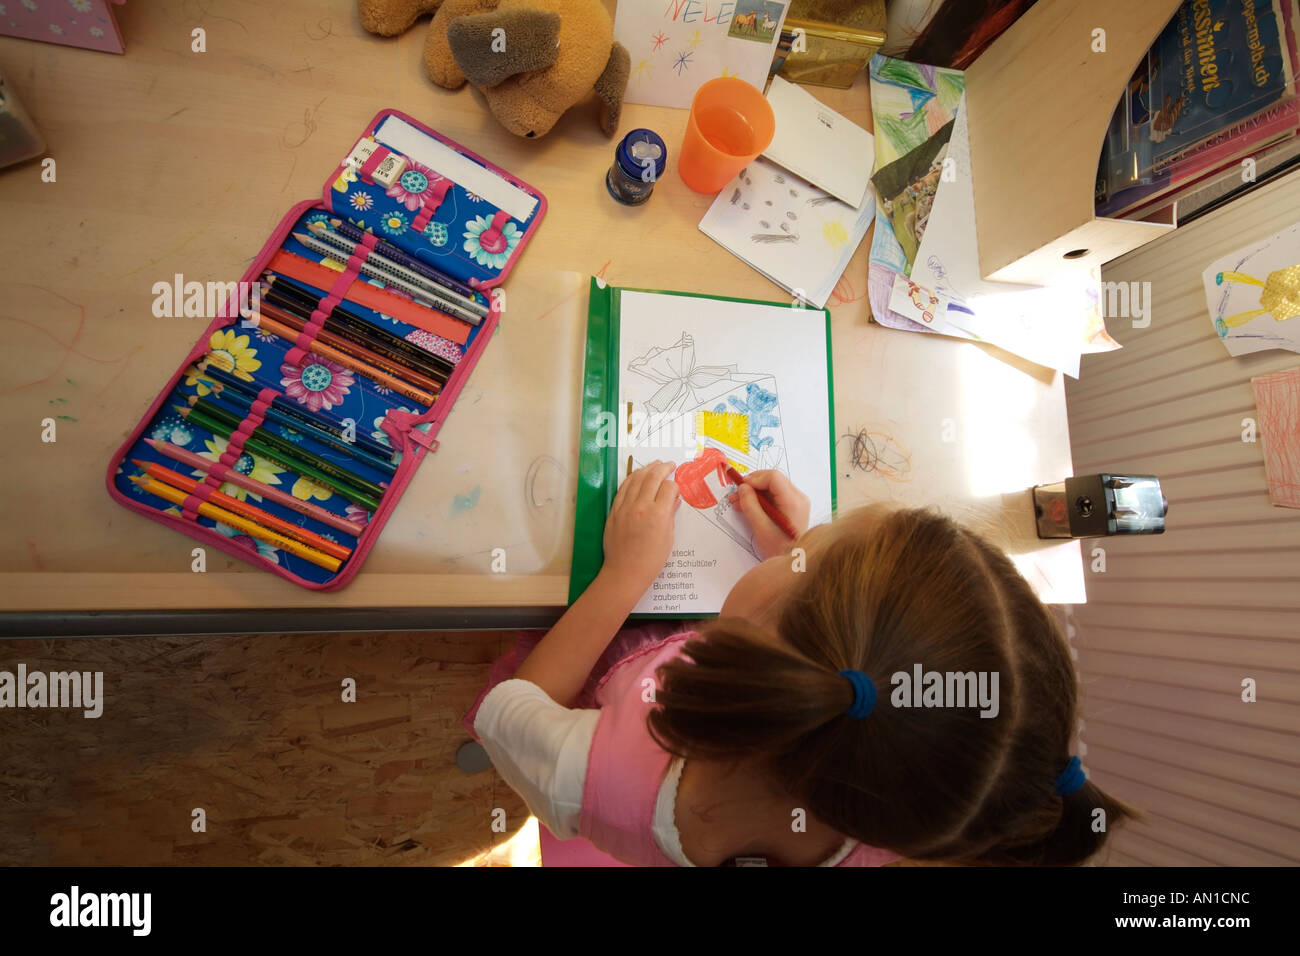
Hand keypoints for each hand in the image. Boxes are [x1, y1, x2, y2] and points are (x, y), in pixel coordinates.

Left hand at [600, 460, 680, 594]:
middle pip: (653, 477)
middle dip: (663, 468)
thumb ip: (670, 515)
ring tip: (654, 464)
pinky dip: (631, 479)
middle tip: (669, 464)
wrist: (625, 572)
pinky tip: (637, 475)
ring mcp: (625, 507)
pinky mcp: (614, 511)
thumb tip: (673, 499)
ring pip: (636, 478)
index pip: (669, 487)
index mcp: (658, 514)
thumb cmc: (650, 560)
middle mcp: (641, 506)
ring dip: (647, 469)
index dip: (674, 485)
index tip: (676, 488)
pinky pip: (623, 488)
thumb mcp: (668, 538)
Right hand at [730, 470, 809, 559]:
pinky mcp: (792, 506)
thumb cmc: (779, 548)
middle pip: (773, 480)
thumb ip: (750, 504)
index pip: (773, 477)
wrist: (793, 560)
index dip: (754, 478)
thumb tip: (743, 488)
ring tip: (739, 501)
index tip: (741, 486)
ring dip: (754, 491)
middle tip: (737, 493)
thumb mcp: (760, 527)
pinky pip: (775, 495)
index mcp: (793, 502)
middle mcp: (798, 498)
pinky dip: (761, 498)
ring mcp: (797, 502)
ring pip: (772, 487)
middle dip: (752, 485)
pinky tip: (748, 505)